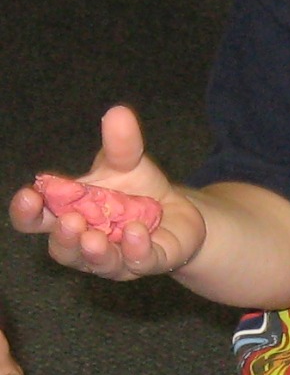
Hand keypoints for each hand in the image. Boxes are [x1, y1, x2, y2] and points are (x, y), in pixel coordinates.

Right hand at [9, 106, 204, 280]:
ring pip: (96, 262)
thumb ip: (120, 144)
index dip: (26, 212)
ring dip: (93, 252)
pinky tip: (137, 233)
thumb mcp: (128, 163)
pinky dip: (135, 249)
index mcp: (67, 215)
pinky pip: (137, 262)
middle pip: (61, 248)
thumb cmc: (136, 190)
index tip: (28, 196)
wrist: (178, 212)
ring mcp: (114, 257)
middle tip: (70, 221)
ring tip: (94, 237)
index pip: (35, 220)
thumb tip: (118, 112)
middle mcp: (84, 243)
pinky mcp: (147, 262)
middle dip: (63, 236)